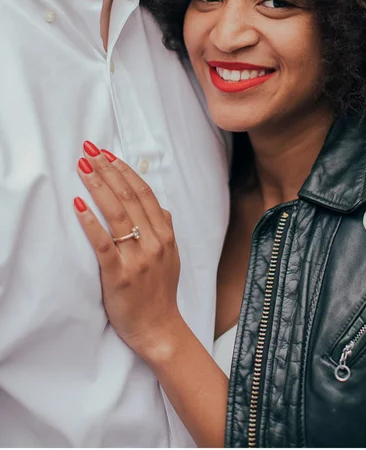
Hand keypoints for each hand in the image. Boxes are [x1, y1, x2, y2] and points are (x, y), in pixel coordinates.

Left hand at [73, 142, 183, 359]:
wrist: (160, 328)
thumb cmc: (161, 293)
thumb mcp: (172, 257)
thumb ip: (165, 230)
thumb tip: (161, 208)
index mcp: (166, 235)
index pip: (145, 194)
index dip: (125, 171)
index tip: (108, 154)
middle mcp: (155, 241)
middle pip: (130, 198)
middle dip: (108, 171)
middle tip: (89, 151)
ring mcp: (138, 257)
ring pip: (118, 214)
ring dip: (99, 186)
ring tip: (83, 167)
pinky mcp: (119, 274)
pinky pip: (103, 243)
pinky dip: (90, 222)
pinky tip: (79, 205)